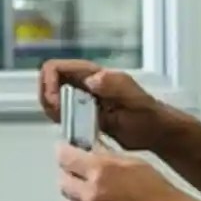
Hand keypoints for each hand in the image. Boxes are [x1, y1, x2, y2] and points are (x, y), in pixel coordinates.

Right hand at [39, 59, 165, 151]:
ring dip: (51, 110)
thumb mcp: (133, 96)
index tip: (58, 105)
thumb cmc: (147, 113)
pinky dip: (58, 120)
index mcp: (90, 73)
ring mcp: (80, 97)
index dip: (49, 85)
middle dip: (47, 98)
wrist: (153, 131)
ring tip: (68, 123)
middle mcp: (82, 82)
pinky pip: (59, 112)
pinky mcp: (81, 113)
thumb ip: (115, 84)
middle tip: (60, 116)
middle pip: (47, 81)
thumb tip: (92, 79)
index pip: (54, 68)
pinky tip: (73, 129)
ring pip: (50, 96)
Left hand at [56, 142, 200, 200]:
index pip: (65, 156)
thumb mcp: (131, 162)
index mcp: (100, 170)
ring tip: (96, 189)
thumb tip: (91, 151)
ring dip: (79, 193)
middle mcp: (92, 193)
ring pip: (73, 200)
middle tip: (78, 170)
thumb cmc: (158, 192)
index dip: (65, 151)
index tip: (66, 149)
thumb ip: (107, 156)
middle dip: (70, 174)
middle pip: (64, 181)